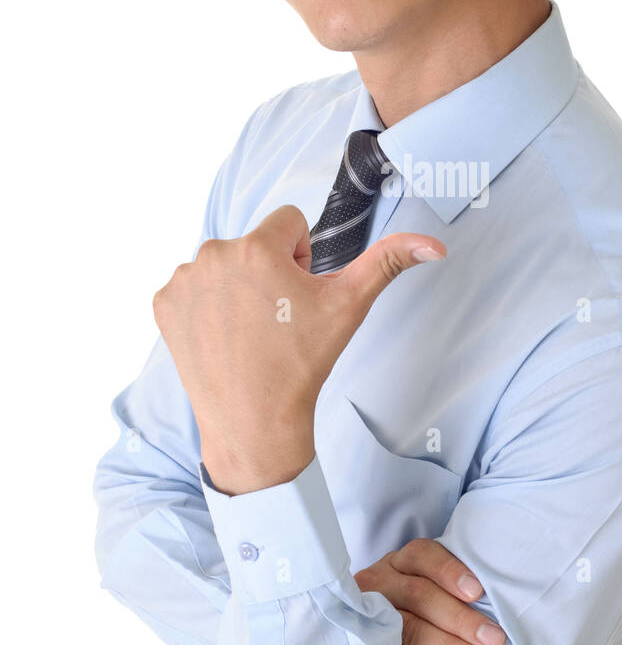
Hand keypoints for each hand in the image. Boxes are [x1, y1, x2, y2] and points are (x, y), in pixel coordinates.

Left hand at [152, 205, 446, 493]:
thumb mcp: (350, 307)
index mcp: (256, 246)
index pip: (289, 223)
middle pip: (255, 243)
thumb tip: (434, 244)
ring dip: (238, 286)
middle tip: (277, 320)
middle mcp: (212, 254)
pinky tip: (224, 336)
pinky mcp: (164, 304)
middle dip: (269, 271)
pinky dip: (208, 307)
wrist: (254, 421)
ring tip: (250, 330)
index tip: (298, 297)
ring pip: (225, 264)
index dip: (302, 259)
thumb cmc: (303, 363)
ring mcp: (183, 280)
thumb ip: (389, 262)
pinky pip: (194, 287)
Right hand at [353, 538, 505, 644]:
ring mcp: (372, 617)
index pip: (421, 555)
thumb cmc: (429, 605)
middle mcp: (381, 583)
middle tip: (494, 640)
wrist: (384, 635)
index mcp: (401, 562)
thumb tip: (500, 603)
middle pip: (419, 595)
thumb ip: (458, 589)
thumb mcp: (435, 586)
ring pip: (410, 629)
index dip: (449, 572)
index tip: (477, 592)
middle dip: (460, 619)